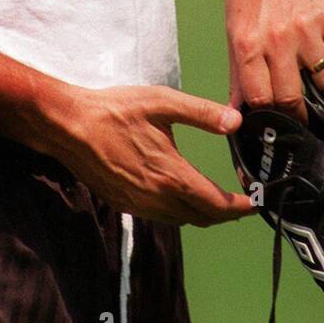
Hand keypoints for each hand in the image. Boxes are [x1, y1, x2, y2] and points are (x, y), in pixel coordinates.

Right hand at [50, 85, 256, 226]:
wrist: (69, 127)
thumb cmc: (114, 111)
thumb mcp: (162, 102)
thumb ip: (202, 113)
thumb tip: (235, 121)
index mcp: (172, 176)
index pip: (217, 205)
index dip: (240, 207)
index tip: (255, 202)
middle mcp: (157, 198)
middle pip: (202, 218)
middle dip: (225, 214)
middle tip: (240, 203)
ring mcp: (138, 205)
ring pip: (181, 220)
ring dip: (201, 214)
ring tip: (214, 200)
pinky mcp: (123, 204)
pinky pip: (159, 216)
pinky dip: (177, 211)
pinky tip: (177, 194)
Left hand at [225, 0, 323, 122]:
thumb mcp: (234, 30)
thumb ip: (238, 73)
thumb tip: (236, 113)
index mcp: (248, 43)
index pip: (261, 98)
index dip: (270, 118)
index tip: (277, 127)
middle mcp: (277, 39)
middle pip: (292, 97)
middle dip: (297, 115)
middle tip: (301, 120)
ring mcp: (307, 30)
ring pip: (321, 83)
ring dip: (320, 92)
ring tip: (316, 92)